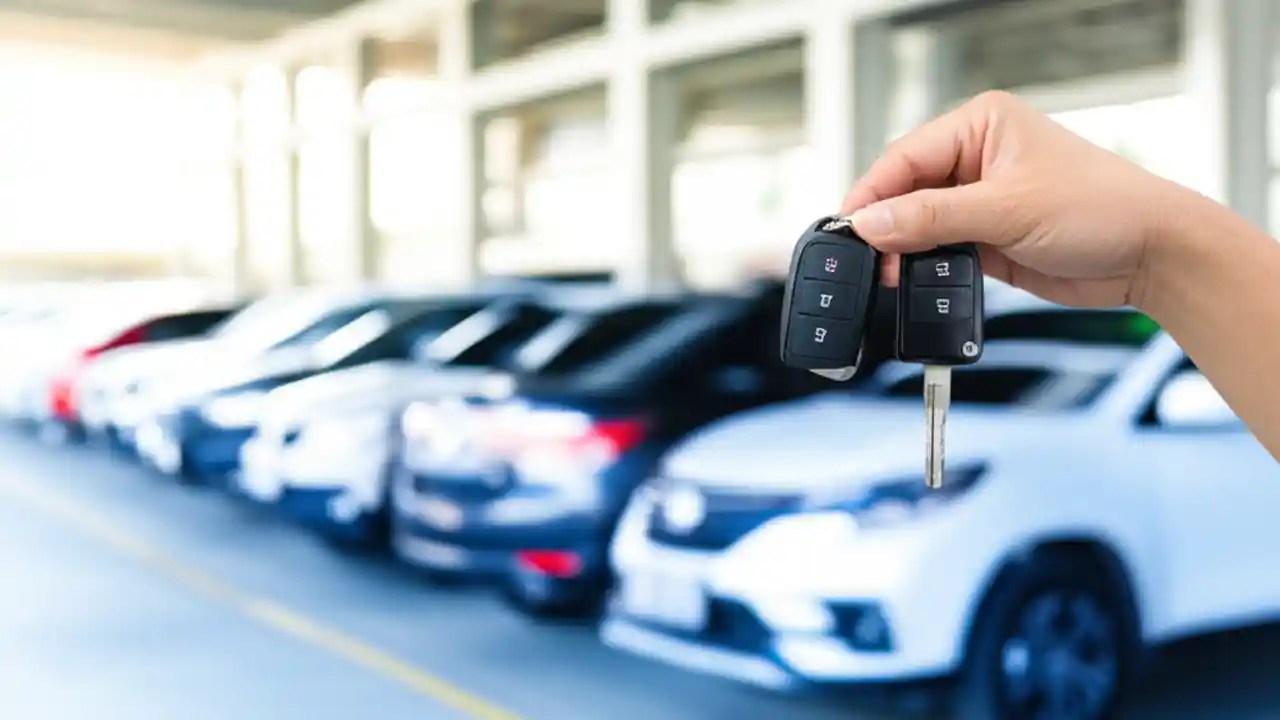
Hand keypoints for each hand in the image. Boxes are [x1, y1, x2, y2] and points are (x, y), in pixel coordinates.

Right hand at [840, 91, 1187, 310]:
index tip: (848, 228)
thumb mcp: (1006, 210)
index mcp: (980, 125)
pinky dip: (923, 267)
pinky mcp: (987, 237)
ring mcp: (980, 200)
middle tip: (865, 259)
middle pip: (905, 191)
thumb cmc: (1102, 208)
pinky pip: (938, 250)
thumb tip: (870, 223)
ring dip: (902, 250)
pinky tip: (913, 281)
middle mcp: (977, 158)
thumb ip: (931, 218)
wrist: (1150, 256)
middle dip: (884, 225)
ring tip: (888, 276)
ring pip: (918, 224)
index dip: (872, 193)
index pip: (905, 156)